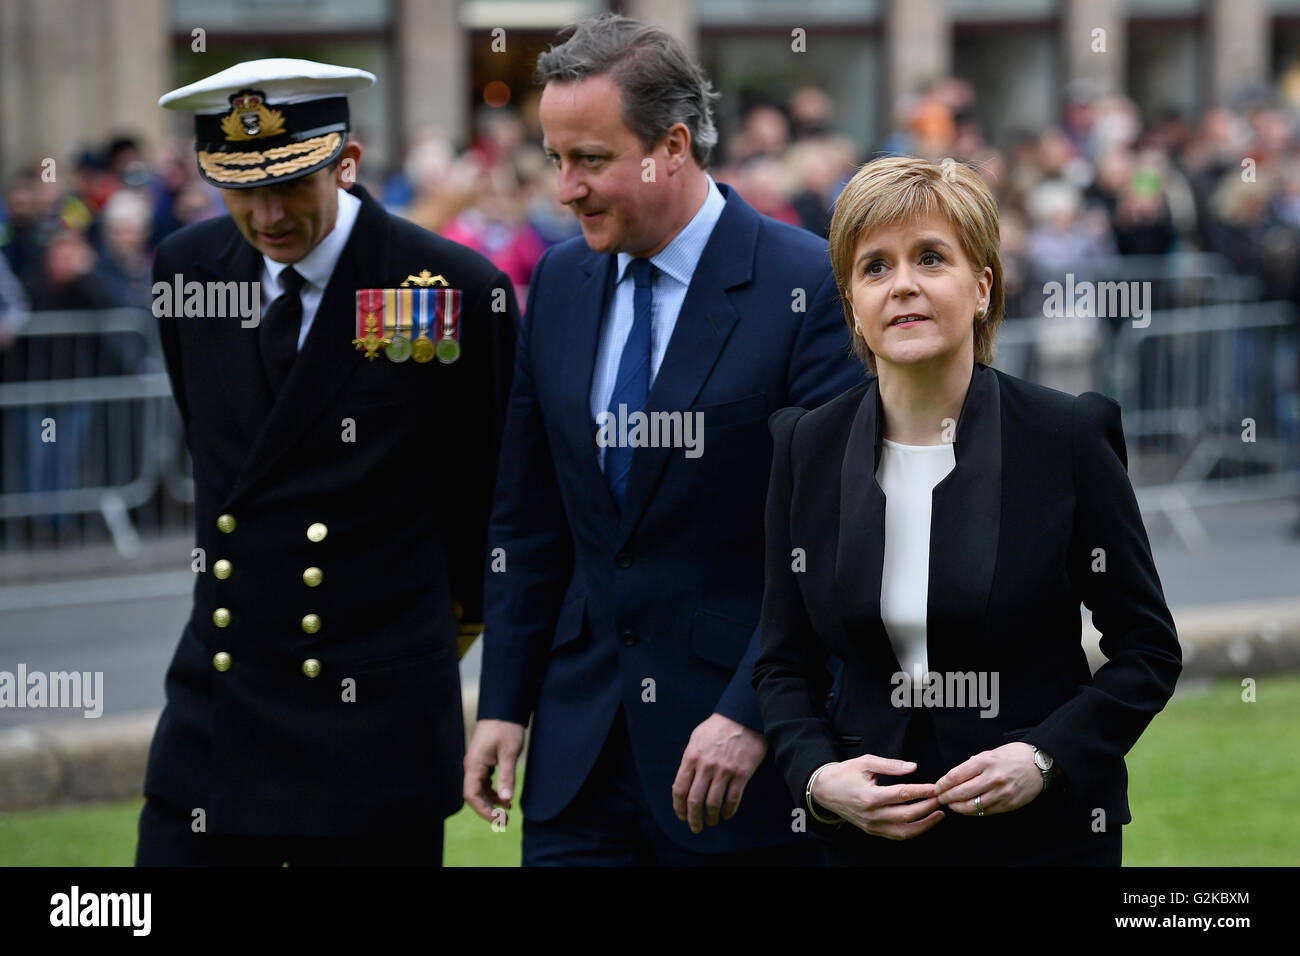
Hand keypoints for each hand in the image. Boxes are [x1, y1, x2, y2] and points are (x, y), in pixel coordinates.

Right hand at [462, 718, 525, 823]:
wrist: (504, 708)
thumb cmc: (506, 728)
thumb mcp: (509, 753)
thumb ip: (507, 777)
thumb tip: (506, 799)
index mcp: (474, 764)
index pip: (471, 794)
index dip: (483, 809)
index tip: (497, 818)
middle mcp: (472, 765)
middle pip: (474, 794)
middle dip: (487, 808)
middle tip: (504, 819)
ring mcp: (477, 763)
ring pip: (480, 788)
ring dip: (492, 800)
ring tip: (508, 808)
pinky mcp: (483, 760)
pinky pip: (484, 781)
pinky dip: (494, 790)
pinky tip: (505, 796)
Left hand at [671, 713, 766, 832]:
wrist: (743, 716)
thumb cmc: (718, 727)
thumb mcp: (696, 738)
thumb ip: (689, 760)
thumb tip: (683, 783)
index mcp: (691, 757)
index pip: (680, 788)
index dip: (679, 806)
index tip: (681, 815)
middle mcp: (706, 766)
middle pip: (695, 800)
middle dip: (693, 818)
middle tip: (695, 827)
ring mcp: (724, 770)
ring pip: (713, 803)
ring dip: (711, 817)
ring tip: (712, 821)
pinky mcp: (741, 773)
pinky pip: (733, 799)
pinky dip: (728, 811)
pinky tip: (727, 815)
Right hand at [810, 756, 944, 839]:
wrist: (824, 790)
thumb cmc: (844, 774)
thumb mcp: (865, 762)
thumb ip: (890, 765)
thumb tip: (913, 767)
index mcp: (870, 796)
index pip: (902, 795)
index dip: (921, 791)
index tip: (935, 788)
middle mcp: (872, 814)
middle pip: (907, 815)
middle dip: (928, 807)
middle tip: (941, 798)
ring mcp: (871, 825)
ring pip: (904, 831)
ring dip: (925, 824)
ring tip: (938, 815)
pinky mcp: (871, 830)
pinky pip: (895, 835)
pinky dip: (912, 831)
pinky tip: (922, 824)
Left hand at [933, 742, 1042, 815]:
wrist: (1040, 764)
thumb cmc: (1014, 755)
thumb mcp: (991, 752)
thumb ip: (973, 764)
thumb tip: (956, 776)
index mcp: (986, 761)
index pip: (956, 776)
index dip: (942, 784)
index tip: (936, 787)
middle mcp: (993, 778)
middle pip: (961, 793)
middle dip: (946, 797)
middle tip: (940, 798)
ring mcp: (1001, 793)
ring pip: (972, 806)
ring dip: (957, 807)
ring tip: (951, 804)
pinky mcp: (1008, 804)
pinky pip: (986, 812)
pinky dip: (973, 811)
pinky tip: (967, 808)